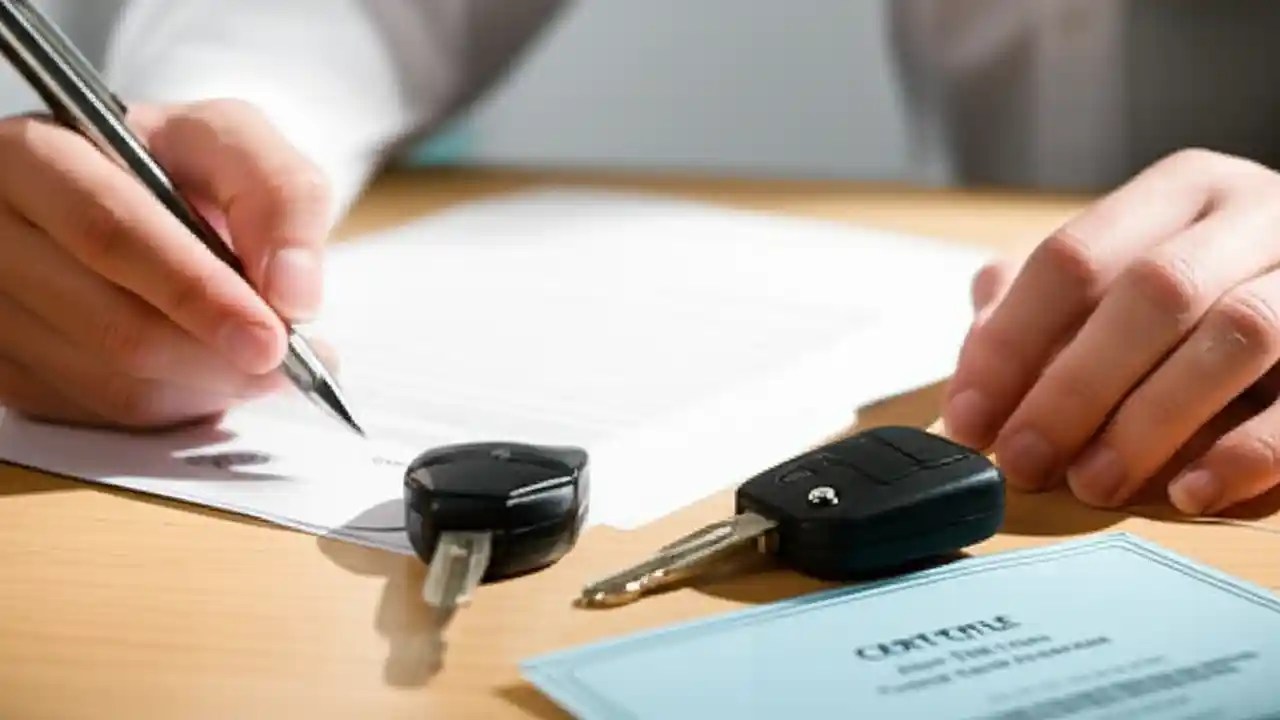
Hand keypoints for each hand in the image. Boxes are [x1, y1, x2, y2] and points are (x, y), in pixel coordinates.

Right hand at [0, 99, 330, 428]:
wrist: (142, 199)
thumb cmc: (181, 165)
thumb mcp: (238, 145)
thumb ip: (281, 198)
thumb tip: (295, 294)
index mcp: (39, 156)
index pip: (111, 233)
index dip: (198, 292)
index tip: (271, 336)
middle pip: (112, 323)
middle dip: (215, 354)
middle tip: (284, 365)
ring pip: (112, 382)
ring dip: (206, 385)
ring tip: (263, 361)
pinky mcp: (8, 370)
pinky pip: (104, 412)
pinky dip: (176, 404)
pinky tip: (208, 369)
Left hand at [943, 148, 1279, 515]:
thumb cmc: (1202, 296)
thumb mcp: (1119, 279)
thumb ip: (1038, 308)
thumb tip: (975, 370)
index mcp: (1181, 190)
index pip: (1074, 257)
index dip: (1012, 343)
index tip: (971, 418)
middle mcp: (1257, 213)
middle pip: (1153, 291)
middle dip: (1075, 387)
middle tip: (1023, 461)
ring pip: (1240, 334)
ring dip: (1152, 420)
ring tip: (1092, 483)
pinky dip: (1249, 450)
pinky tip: (1191, 491)